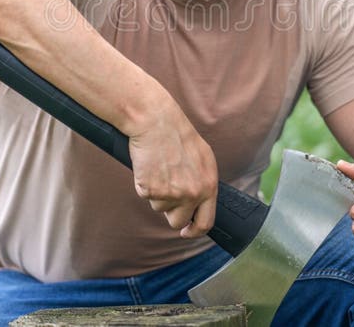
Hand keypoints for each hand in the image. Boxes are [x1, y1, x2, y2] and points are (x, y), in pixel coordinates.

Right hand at [128, 102, 217, 238]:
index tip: (186, 231)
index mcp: (208, 186)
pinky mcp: (150, 190)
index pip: (205, 222)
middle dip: (171, 212)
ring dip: (158, 194)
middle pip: (177, 221)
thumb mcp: (203, 158)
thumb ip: (204, 183)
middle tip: (167, 190)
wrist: (156, 122)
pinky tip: (150, 166)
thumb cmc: (178, 135)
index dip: (194, 231)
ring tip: (161, 168)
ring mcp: (170, 194)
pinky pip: (145, 196)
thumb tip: (201, 203)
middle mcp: (191, 194)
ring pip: (159, 208)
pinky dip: (145, 185)